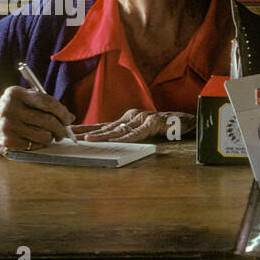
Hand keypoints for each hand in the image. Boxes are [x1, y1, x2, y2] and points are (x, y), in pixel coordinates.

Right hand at [0, 86, 74, 154]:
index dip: (62, 112)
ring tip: (47, 135)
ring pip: (44, 135)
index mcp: (15, 94)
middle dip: (61, 128)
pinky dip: (40, 144)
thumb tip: (70, 117)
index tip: (68, 118)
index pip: (47, 102)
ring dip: (51, 137)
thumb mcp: (19, 100)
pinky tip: (34, 140)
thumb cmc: (7, 112)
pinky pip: (35, 145)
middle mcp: (10, 109)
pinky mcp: (8, 142)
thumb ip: (43, 104)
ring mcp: (8, 127)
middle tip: (63, 131)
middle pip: (48, 120)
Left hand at [72, 109, 193, 142]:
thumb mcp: (144, 130)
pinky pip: (137, 133)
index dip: (87, 129)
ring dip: (101, 135)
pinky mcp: (153, 124)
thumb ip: (130, 134)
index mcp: (129, 118)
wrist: (188, 121)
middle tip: (70, 135)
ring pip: (118, 129)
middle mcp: (132, 117)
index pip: (104, 125)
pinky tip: (113, 140)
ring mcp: (142, 119)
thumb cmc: (167, 127)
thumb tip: (111, 142)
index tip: (71, 132)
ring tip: (86, 140)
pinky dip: (124, 137)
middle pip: (106, 126)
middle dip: (87, 131)